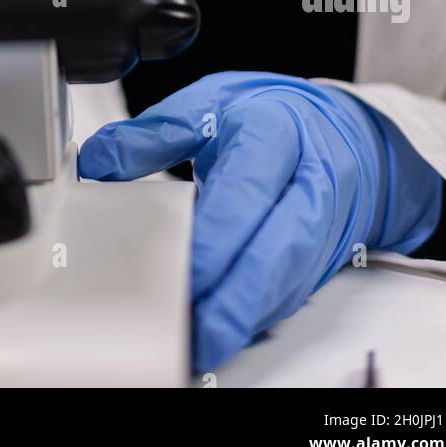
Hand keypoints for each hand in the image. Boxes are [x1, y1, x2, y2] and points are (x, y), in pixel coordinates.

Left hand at [78, 71, 441, 370]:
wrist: (346, 132)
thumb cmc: (273, 117)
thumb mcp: (212, 103)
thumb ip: (154, 134)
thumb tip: (99, 161)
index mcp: (276, 131)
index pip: (249, 187)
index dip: (220, 235)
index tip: (188, 271)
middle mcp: (310, 180)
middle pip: (279, 247)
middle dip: (237, 296)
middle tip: (193, 328)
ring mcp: (324, 224)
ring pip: (289, 281)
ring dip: (243, 318)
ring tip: (197, 342)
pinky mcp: (323, 259)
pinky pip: (290, 296)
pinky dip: (254, 319)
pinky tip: (221, 334)